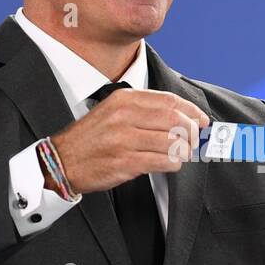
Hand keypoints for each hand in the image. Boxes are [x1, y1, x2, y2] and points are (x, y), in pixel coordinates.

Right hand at [48, 88, 208, 195]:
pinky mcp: (124, 162)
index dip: (191, 110)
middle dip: (192, 131)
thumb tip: (184, 115)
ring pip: (172, 141)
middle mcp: (124, 117)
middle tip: (195, 140)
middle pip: (174, 119)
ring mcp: (123, 140)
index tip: (202, 120)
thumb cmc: (93, 138)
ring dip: (184, 149)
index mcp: (124, 100)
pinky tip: (170, 163)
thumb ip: (145, 110)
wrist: (62, 161)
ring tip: (182, 153)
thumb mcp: (114, 112)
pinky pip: (162, 161)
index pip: (168, 100)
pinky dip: (173, 163)